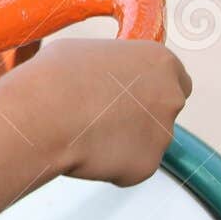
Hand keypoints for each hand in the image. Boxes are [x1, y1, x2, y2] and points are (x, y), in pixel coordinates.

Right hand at [5, 39, 191, 186]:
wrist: (45, 115)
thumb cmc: (57, 77)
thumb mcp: (85, 52)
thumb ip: (110, 65)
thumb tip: (102, 74)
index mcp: (160, 61)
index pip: (176, 77)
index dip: (152, 86)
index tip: (133, 92)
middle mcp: (170, 97)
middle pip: (164, 110)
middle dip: (142, 115)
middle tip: (107, 115)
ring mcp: (162, 134)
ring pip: (146, 141)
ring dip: (123, 140)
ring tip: (85, 131)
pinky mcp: (147, 165)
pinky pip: (131, 167)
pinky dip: (112, 163)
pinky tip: (86, 150)